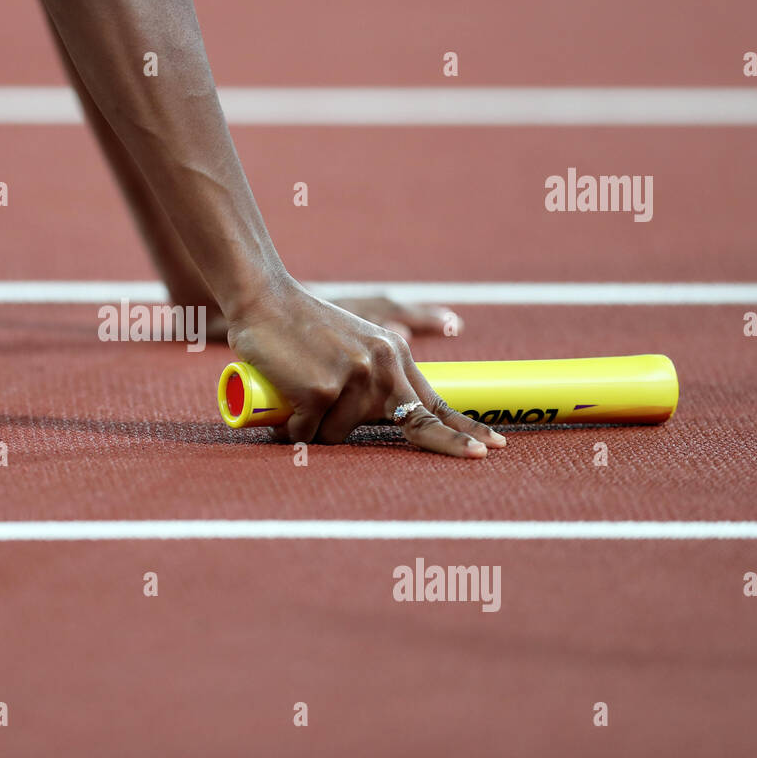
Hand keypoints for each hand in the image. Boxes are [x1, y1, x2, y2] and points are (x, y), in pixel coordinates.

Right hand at [226, 278, 505, 455]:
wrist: (264, 299)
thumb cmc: (299, 326)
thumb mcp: (353, 346)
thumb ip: (373, 378)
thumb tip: (390, 418)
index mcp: (393, 354)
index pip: (434, 401)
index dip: (463, 428)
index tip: (493, 447)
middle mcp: (382, 366)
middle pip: (415, 424)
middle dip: (447, 445)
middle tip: (479, 458)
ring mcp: (355, 378)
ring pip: (341, 435)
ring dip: (317, 428)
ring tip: (299, 396)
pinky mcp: (323, 391)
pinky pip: (308, 432)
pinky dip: (292, 427)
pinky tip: (283, 402)